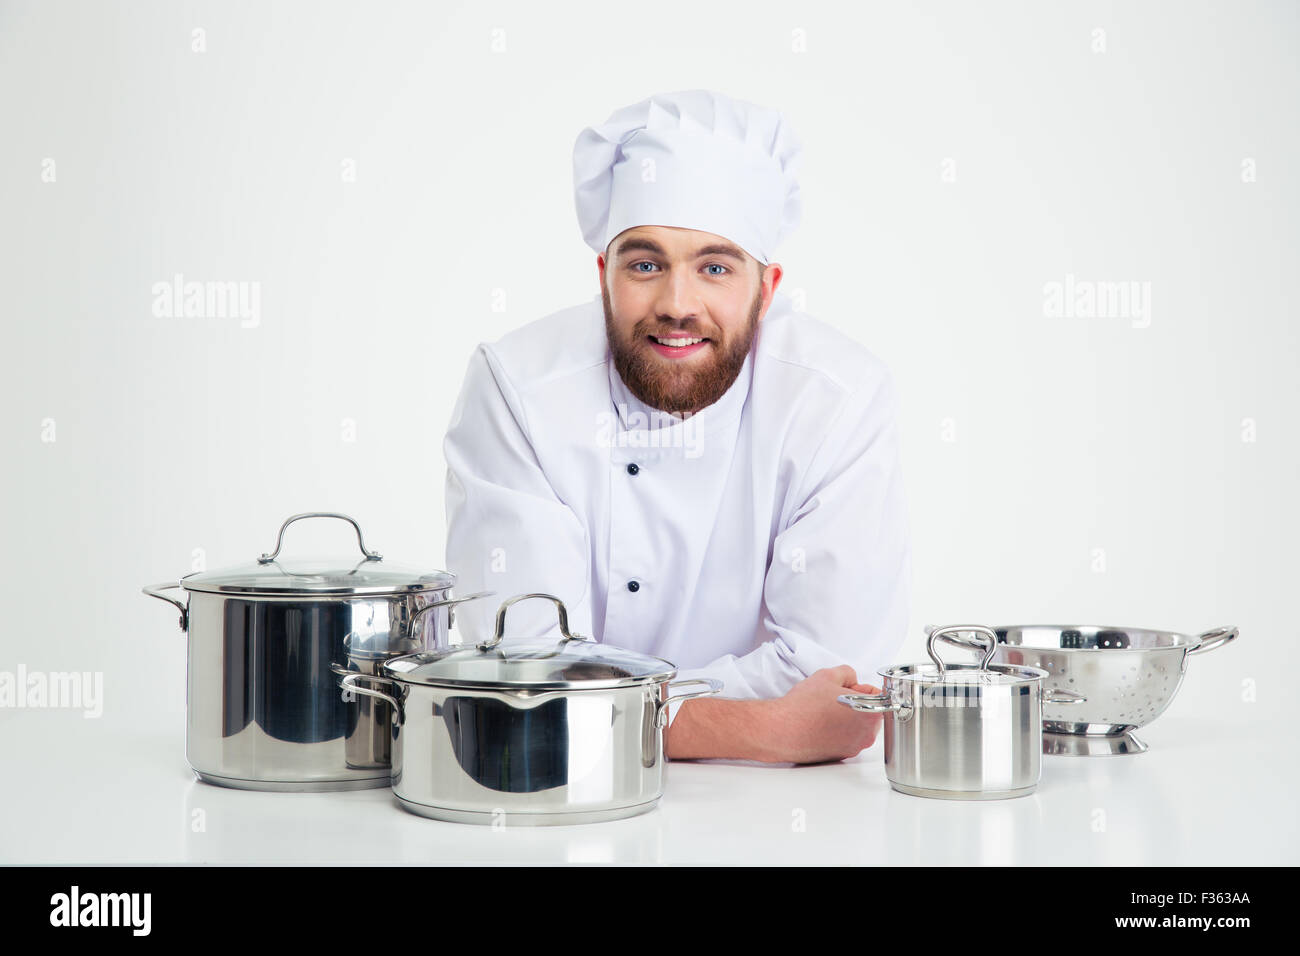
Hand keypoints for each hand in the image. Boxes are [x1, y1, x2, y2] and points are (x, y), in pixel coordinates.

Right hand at [761, 666, 883, 763]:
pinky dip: (838, 731)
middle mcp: (867, 735)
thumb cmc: (804, 707)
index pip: (878, 695)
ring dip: (846, 718)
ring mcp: (854, 747)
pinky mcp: (841, 756)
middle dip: (856, 703)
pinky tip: (821, 724)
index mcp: (870, 713)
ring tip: (824, 711)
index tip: (849, 688)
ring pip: (858, 726)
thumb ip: (848, 673)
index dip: (861, 688)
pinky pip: (846, 739)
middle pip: (870, 712)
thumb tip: (852, 680)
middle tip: (833, 698)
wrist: (783, 730)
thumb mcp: (829, 675)